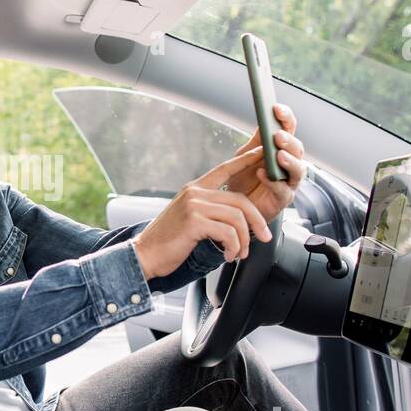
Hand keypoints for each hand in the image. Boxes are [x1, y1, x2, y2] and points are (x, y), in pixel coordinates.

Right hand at [132, 151, 272, 279]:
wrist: (145, 255)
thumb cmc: (169, 242)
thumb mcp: (190, 219)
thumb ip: (209, 211)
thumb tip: (238, 218)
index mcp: (194, 189)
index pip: (225, 169)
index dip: (245, 160)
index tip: (262, 154)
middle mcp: (194, 193)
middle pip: (239, 200)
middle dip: (257, 220)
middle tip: (265, 236)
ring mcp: (193, 206)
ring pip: (236, 218)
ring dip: (244, 240)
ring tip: (239, 254)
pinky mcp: (194, 222)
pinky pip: (228, 233)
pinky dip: (233, 247)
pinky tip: (228, 256)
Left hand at [218, 103, 305, 221]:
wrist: (235, 207)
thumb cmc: (243, 180)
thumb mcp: (245, 155)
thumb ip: (257, 141)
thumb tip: (263, 120)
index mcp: (281, 148)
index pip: (289, 129)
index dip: (286, 117)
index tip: (276, 108)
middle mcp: (290, 163)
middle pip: (298, 149)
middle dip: (289, 141)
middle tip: (277, 135)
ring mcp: (289, 182)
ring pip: (299, 170)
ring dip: (290, 161)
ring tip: (278, 155)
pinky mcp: (283, 199)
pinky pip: (282, 190)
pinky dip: (273, 181)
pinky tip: (262, 174)